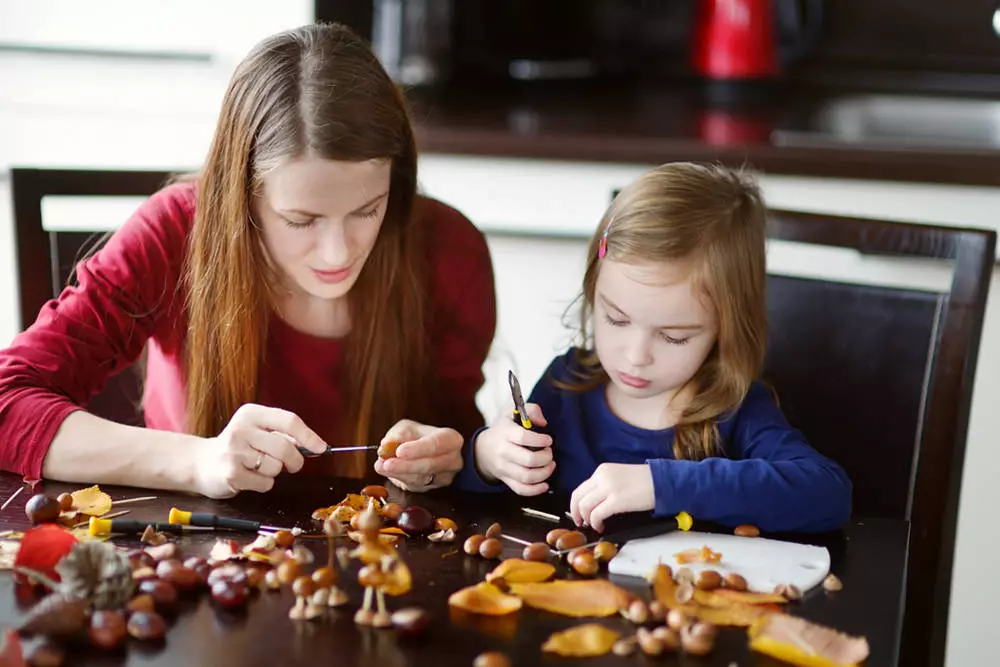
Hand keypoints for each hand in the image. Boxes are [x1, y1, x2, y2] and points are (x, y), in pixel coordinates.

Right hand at [192, 404, 326, 497]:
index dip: (309, 436)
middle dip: (295, 460)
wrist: (201, 463)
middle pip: (285, 447)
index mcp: (251, 413)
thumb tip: (315, 446)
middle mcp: (241, 429)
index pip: (289, 421)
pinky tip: (249, 477)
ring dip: (274, 472)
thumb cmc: (239, 446)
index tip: (321, 448)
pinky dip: (263, 484)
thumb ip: (283, 434)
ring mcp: (234, 451)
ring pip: (276, 467)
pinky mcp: (231, 472)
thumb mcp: (258, 431)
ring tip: (258, 467)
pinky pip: (265, 483)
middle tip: (292, 465)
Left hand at [374, 420, 463, 491]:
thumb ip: (398, 435)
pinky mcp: (432, 489)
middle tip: (387, 464)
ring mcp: (444, 477)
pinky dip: (399, 478)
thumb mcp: (407, 427)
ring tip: (381, 466)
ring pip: (421, 479)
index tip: (400, 451)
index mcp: (451, 439)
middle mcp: (453, 460)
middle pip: (430, 465)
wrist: (422, 449)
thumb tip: (387, 445)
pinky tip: (386, 471)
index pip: (438, 444)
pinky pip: (414, 486)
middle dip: (406, 465)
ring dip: (399, 473)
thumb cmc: (417, 436)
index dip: (419, 449)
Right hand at [474, 403, 554, 495]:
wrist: (484, 449)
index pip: (523, 437)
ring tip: (550, 465)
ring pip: (527, 477)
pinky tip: (545, 483)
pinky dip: (536, 489)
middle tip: (549, 452)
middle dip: (545, 457)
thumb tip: (543, 422)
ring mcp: (504, 468)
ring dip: (545, 472)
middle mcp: (503, 452)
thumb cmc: (504, 429)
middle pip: (528, 460)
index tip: (548, 439)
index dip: (540, 439)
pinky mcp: (506, 480)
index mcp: (505, 433)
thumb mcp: (513, 412)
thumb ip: (531, 410)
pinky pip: (521, 489)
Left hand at [570, 463, 654, 531]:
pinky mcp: (616, 500)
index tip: (579, 513)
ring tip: (593, 525)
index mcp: (602, 471)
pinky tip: (601, 527)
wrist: (662, 481)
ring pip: (584, 506)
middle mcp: (602, 477)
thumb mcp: (619, 477)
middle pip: (578, 497)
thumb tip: (594, 502)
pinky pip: (597, 514)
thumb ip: (605, 485)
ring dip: (586, 519)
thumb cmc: (645, 481)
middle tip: (580, 522)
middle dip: (576, 512)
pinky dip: (595, 522)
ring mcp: (608, 487)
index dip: (576, 504)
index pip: (581, 488)